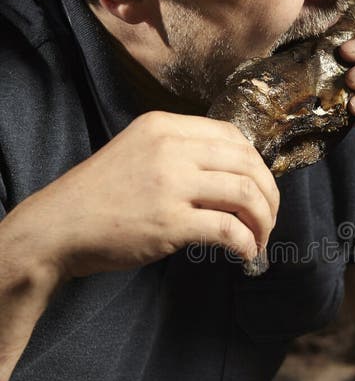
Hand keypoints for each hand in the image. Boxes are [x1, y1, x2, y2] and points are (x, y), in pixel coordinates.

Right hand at [10, 110, 279, 279]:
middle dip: (269, 195)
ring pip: (245, 194)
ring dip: (263, 221)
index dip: (257, 165)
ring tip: (261, 238)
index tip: (260, 188)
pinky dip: (247, 243)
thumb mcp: (139, 153)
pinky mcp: (170, 222)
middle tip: (269, 219)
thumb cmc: (101, 195)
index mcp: (164, 126)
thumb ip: (180, 153)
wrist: (60, 226)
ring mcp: (171, 184)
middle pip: (247, 164)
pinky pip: (229, 230)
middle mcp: (170, 148)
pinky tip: (246, 255)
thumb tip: (234, 174)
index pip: (233, 136)